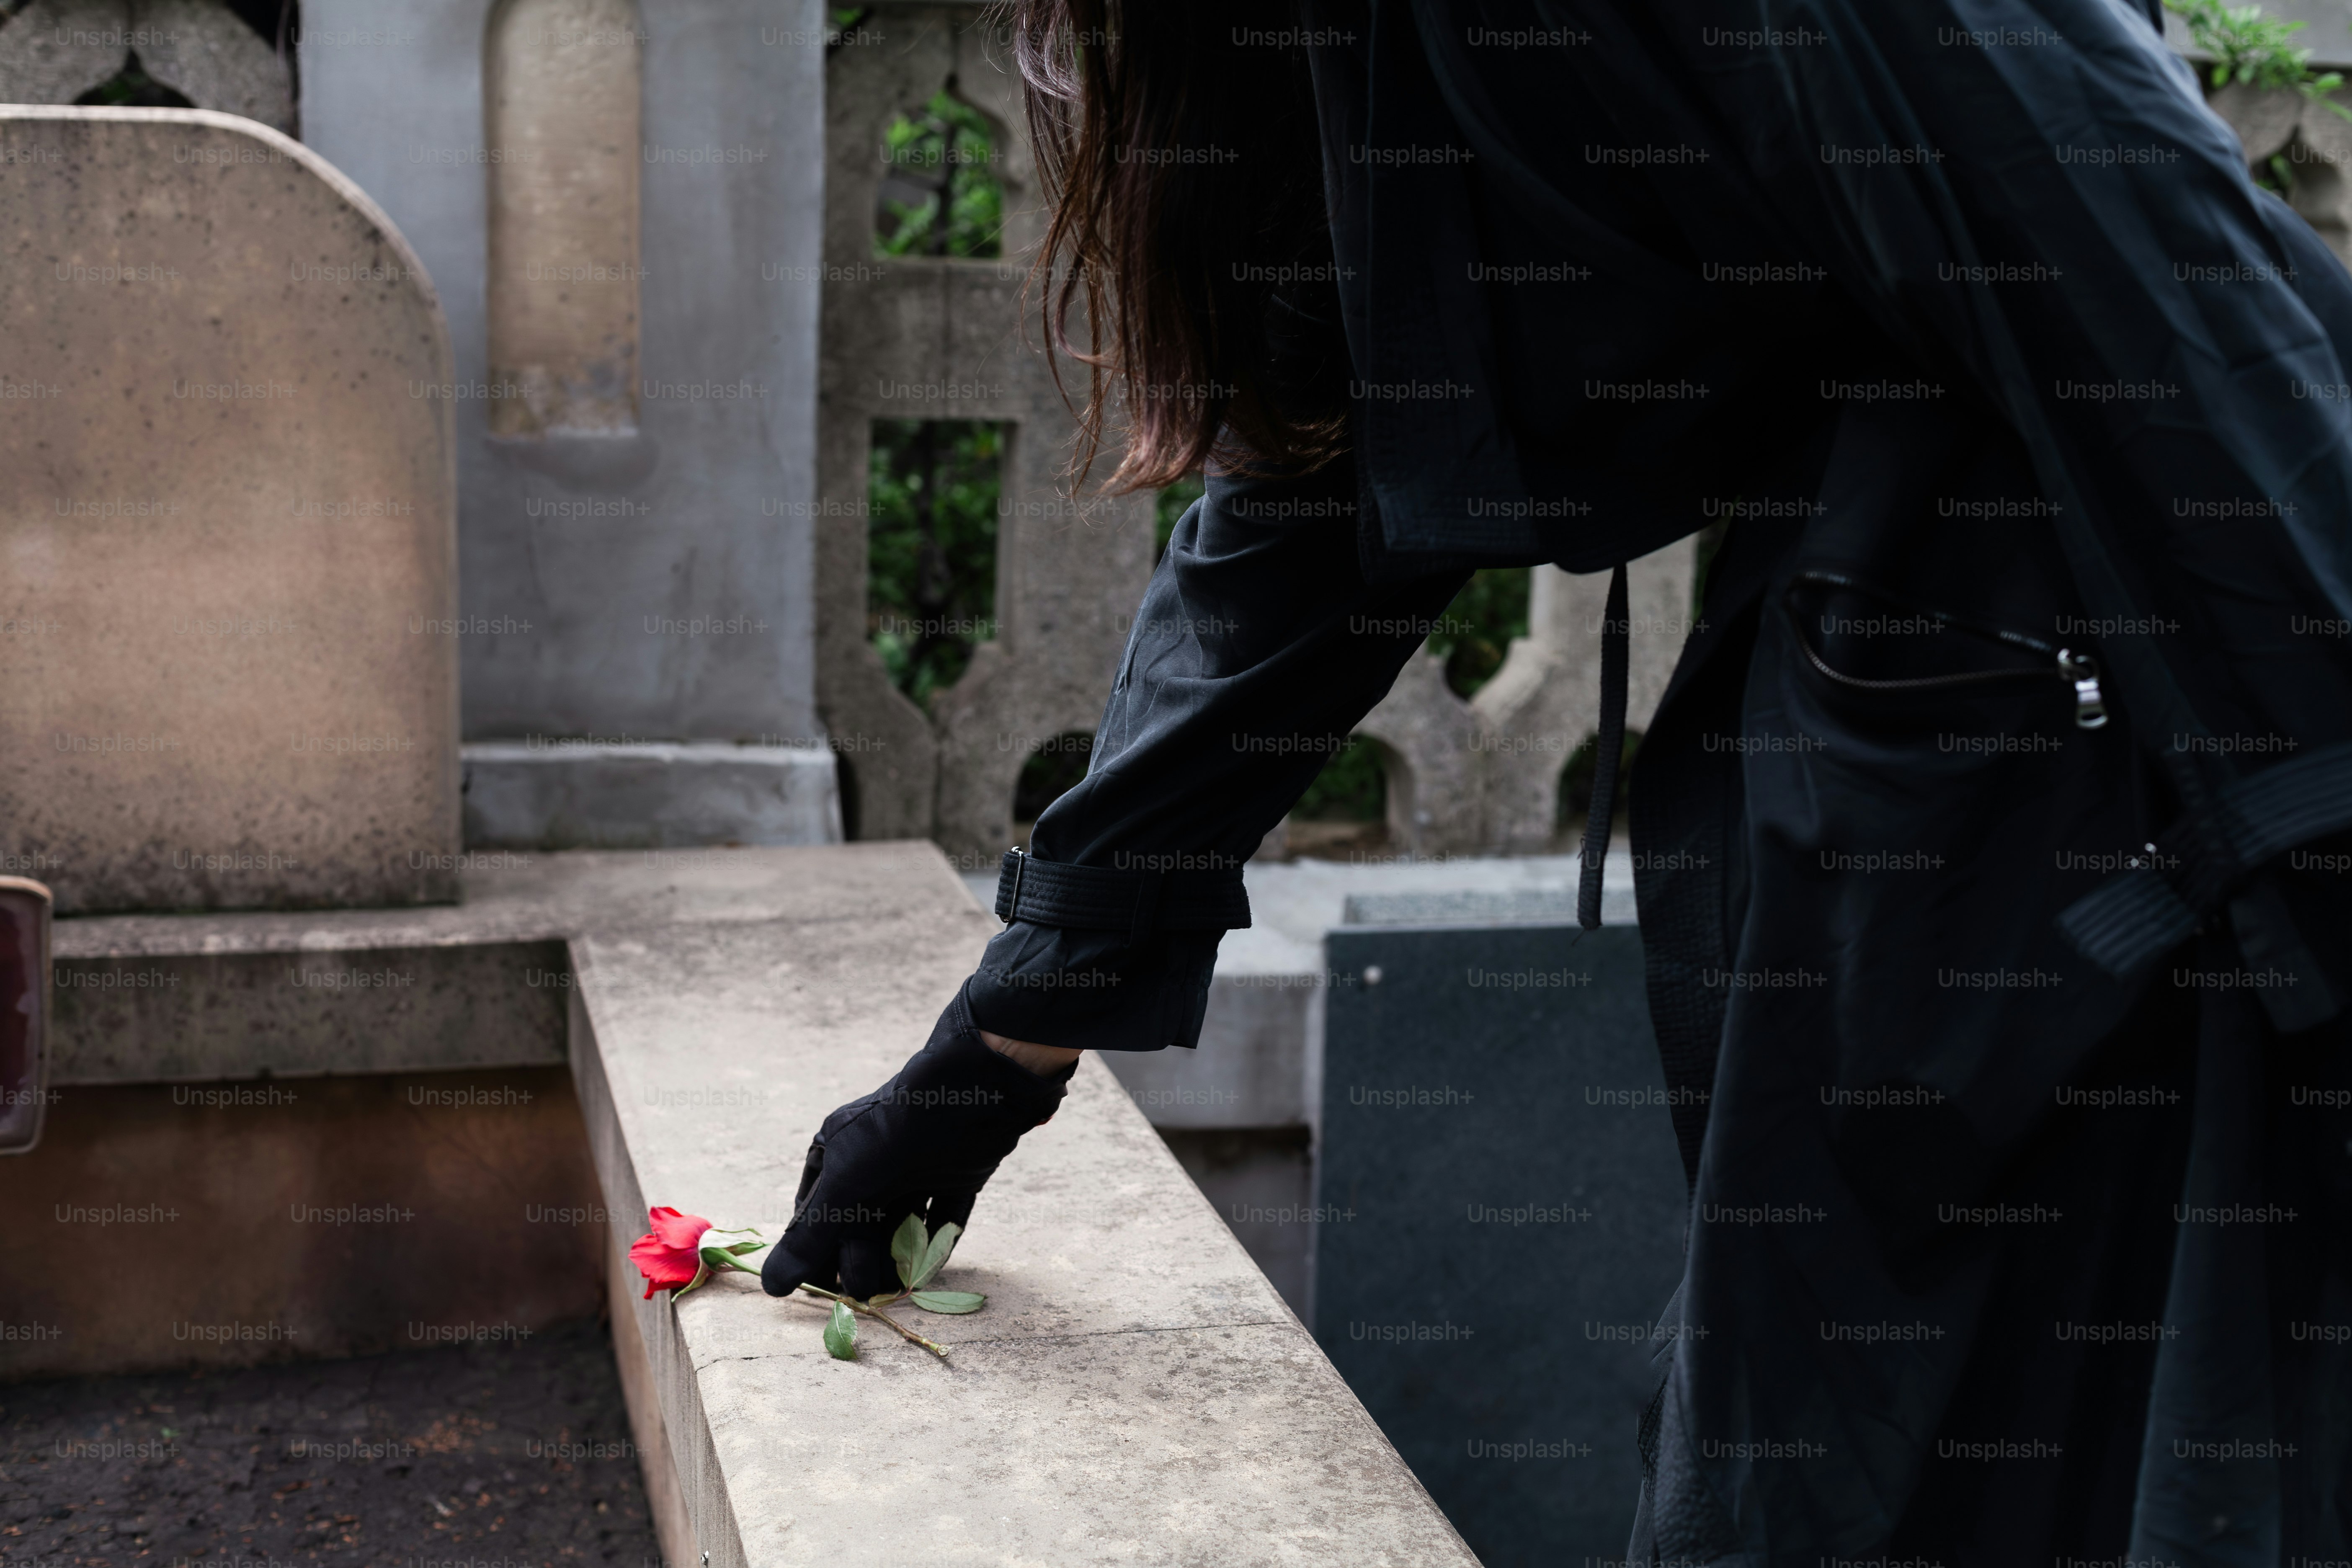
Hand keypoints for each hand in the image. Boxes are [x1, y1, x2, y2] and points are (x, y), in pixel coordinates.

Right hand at [761, 984, 1075, 1300]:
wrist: (970, 1093)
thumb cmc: (893, 1134)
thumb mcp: (845, 1186)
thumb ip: (811, 1237)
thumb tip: (771, 1286)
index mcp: (836, 1154)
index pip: (816, 1215)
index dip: (816, 1254)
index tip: (821, 1291)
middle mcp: (874, 1161)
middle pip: (861, 1225)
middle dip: (860, 1261)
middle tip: (865, 1294)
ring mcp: (916, 1167)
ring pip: (901, 1225)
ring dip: (897, 1258)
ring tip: (895, 1287)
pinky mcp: (956, 1173)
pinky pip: (943, 1217)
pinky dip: (938, 1243)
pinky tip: (929, 1266)